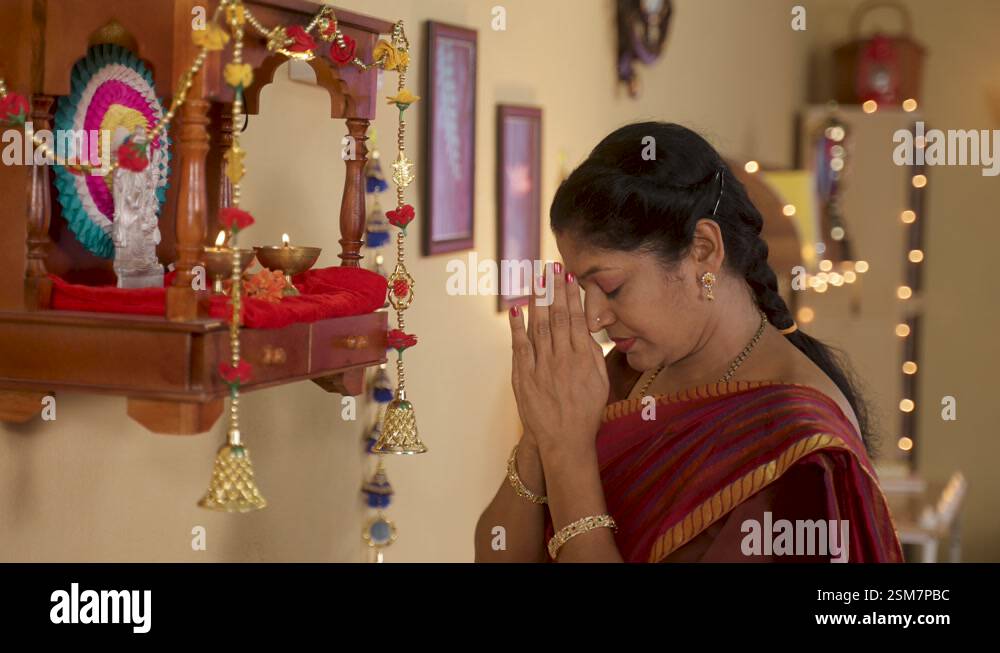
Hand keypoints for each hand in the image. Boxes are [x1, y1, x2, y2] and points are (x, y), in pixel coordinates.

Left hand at [508, 263, 609, 462]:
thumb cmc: (586, 412)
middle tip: (550, 267)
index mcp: (584, 359)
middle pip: (558, 317)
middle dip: (554, 290)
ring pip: (539, 327)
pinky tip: (516, 308)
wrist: (565, 442)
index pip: (577, 319)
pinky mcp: (524, 378)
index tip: (568, 276)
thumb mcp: (601, 382)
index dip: (572, 295)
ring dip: (538, 301)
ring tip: (535, 279)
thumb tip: (589, 329)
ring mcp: (542, 368)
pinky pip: (520, 348)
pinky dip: (517, 327)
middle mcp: (563, 359)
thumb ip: (594, 354)